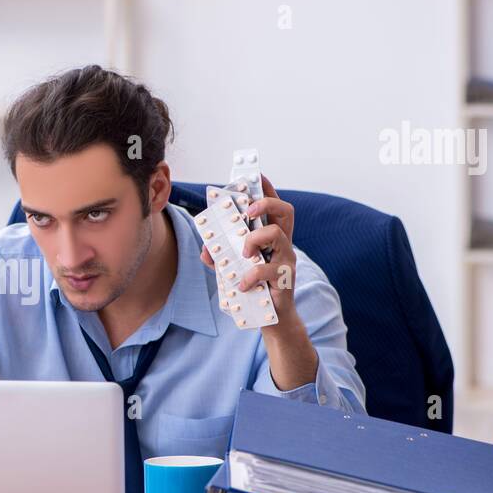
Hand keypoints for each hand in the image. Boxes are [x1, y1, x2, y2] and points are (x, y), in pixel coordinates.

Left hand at [200, 176, 299, 324]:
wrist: (271, 318)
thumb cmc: (254, 288)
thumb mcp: (232, 269)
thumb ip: (219, 257)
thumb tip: (205, 249)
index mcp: (270, 238)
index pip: (273, 207)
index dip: (267, 189)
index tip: (257, 174)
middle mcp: (283, 244)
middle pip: (286, 212)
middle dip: (267, 203)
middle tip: (247, 211)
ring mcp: (286, 260)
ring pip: (278, 235)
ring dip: (255, 239)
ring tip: (243, 253)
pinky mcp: (286, 279)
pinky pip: (269, 270)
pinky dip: (251, 276)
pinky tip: (241, 285)